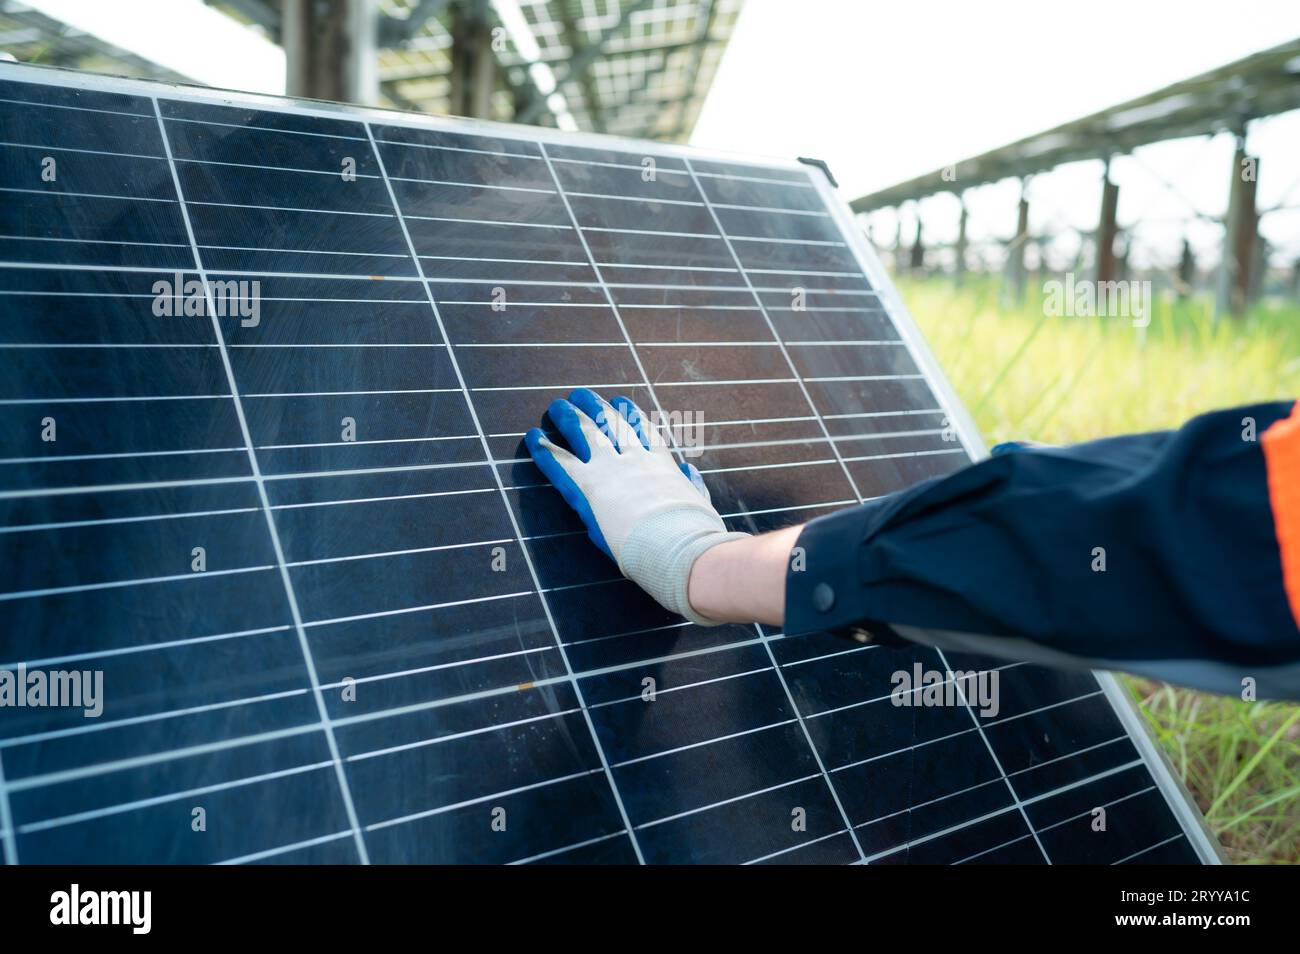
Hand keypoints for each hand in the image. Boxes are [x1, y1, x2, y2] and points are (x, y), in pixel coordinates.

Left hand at [525, 388, 749, 624]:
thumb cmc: (695, 533)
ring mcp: (610, 471)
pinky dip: (544, 451)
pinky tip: (533, 439)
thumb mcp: (700, 504)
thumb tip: (690, 471)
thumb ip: (693, 485)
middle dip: (595, 406)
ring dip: (568, 417)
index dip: (630, 414)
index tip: (621, 402)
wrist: (679, 547)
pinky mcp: (589, 490)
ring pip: (584, 433)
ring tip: (557, 406)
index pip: (643, 431)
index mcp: (662, 463)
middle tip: (581, 395)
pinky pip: (560, 464)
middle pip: (611, 423)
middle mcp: (634, 460)